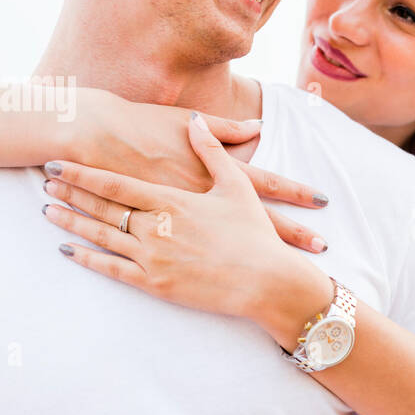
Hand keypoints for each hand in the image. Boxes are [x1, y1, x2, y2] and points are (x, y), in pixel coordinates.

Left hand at [41, 112, 334, 336]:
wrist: (266, 282)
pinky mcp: (156, 284)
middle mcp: (156, 227)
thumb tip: (197, 121)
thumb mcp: (236, 186)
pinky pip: (112, 270)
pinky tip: (68, 251)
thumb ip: (212, 151)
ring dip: (73, 223)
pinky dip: (88, 259)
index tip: (57, 162)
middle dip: (71, 193)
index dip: (83, 172)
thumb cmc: (253, 233)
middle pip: (102, 207)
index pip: (115, 184)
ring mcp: (153, 257)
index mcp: (172, 200)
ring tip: (48, 210)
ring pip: (102, 237)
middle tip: (44, 182)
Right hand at [71, 86, 328, 251]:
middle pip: (255, 220)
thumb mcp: (185, 122)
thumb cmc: (140, 128)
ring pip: (228, 248)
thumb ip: (221, 130)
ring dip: (258, 262)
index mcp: (210, 171)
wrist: (90, 139)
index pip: (262, 181)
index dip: (293, 192)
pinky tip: (222, 292)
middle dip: (289, 235)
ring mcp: (179, 227)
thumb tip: (256, 126)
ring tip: (291, 276)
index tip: (323, 201)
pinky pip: (197, 259)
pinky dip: (204, 275)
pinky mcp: (152, 247)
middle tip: (324, 248)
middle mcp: (202, 201)